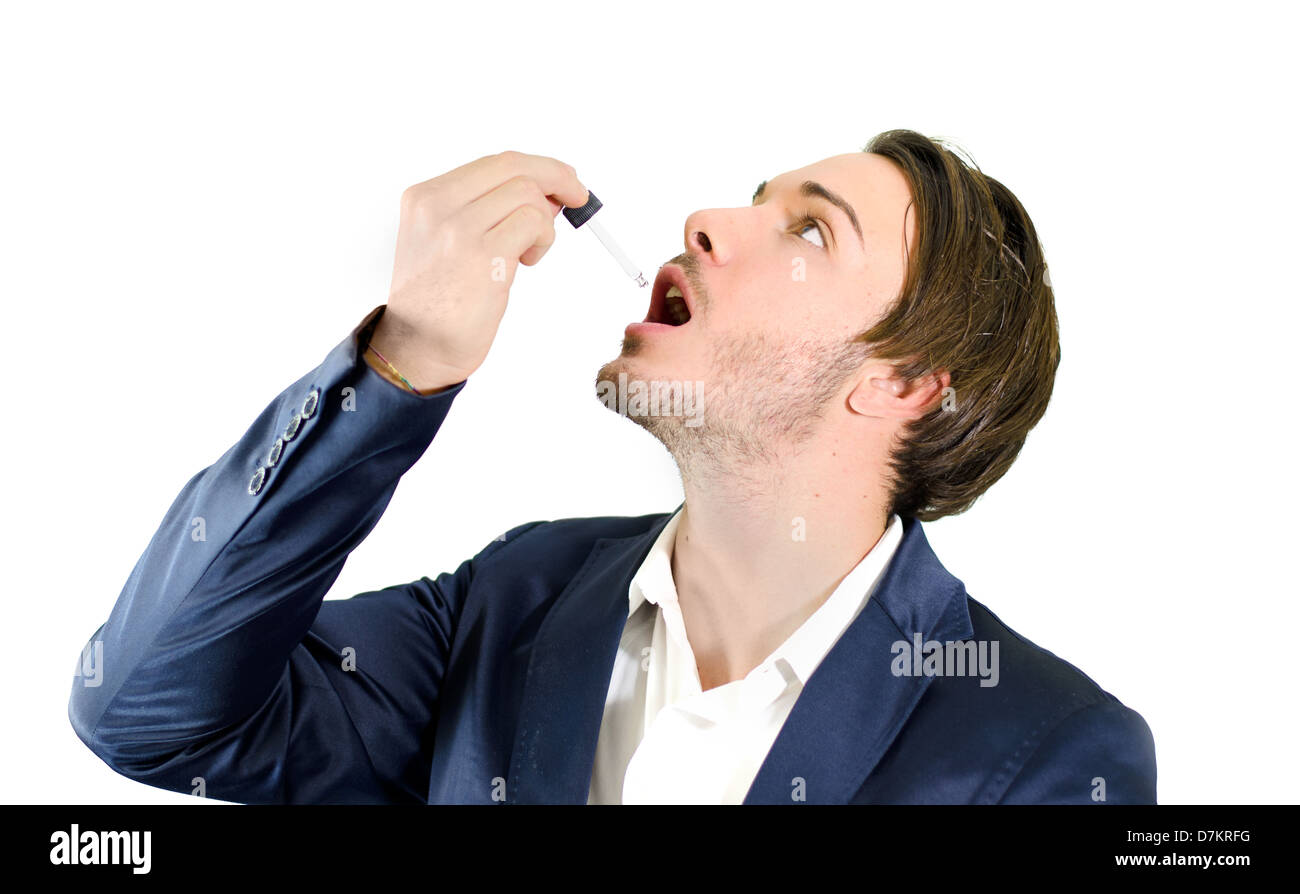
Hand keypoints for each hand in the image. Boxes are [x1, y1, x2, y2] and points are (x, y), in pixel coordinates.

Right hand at [371, 150, 587, 390]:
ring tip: (529, 253)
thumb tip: (547, 192)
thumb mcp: (450, 241)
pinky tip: (528, 262)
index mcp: (425, 197)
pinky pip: (533, 224)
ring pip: (528, 194)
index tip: (563, 179)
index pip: (495, 163)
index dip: (539, 167)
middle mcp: (436, 206)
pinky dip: (543, 240)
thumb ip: (491, 211)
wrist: (418, 347)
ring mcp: (457, 229)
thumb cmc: (439, 300)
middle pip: (515, 168)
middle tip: (577, 197)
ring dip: (543, 224)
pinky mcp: (482, 256)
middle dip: (557, 179)